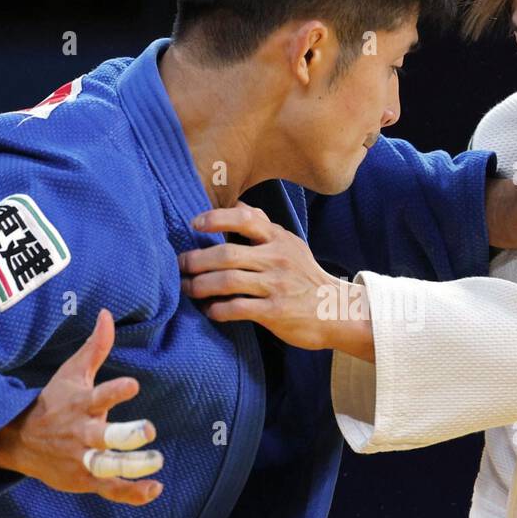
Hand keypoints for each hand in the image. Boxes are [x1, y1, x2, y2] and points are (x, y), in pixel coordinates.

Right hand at [0, 308, 163, 505]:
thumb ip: (96, 347)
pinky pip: (111, 490)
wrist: (17, 440)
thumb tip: (107, 313)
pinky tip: (154, 489)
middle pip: (105, 437)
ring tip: (156, 461)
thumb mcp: (71, 373)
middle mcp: (82, 433)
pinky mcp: (85, 480)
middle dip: (126, 435)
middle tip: (148, 430)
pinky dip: (132, 493)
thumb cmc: (54, 401)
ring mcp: (83, 459)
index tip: (133, 386)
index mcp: (81, 404)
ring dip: (133, 466)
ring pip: (108, 466)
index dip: (116, 392)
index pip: (99, 396)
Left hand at [179, 202, 373, 358]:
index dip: (216, 218)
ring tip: (188, 289)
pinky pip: (237, 308)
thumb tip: (236, 205)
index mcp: (279, 239)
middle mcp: (277, 259)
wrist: (337, 311)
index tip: (195, 224)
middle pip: (227, 254)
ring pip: (227, 282)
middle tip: (179, 266)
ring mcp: (276, 286)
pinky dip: (217, 310)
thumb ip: (263, 228)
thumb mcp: (291, 245)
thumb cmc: (306, 277)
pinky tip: (210, 311)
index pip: (245, 219)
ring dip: (200, 286)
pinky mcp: (275, 312)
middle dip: (196, 260)